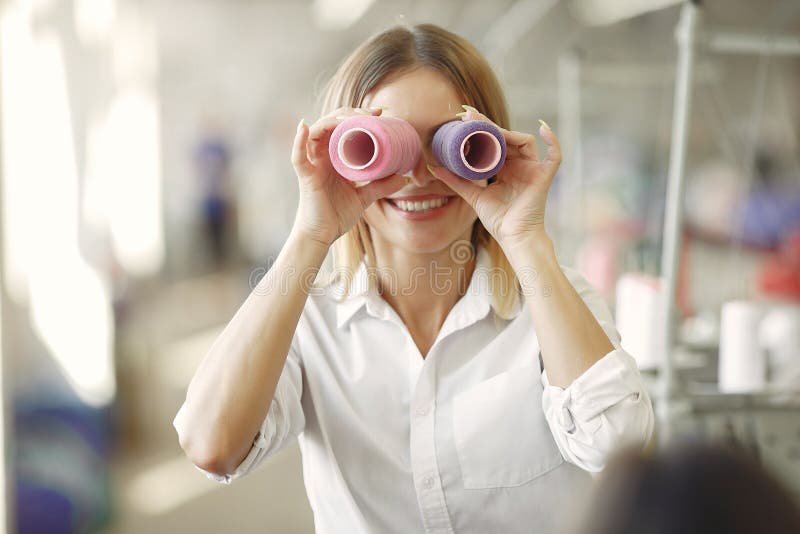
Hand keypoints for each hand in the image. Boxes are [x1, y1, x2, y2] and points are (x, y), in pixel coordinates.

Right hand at [291, 107, 405, 246]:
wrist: (323, 236)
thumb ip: (381, 186)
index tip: (380, 114)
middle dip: (351, 113)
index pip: (344, 127)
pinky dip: (298, 141)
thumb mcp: (364, 197)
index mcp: (335, 157)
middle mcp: (322, 156)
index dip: (359, 116)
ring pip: (317, 132)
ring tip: (352, 117)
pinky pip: (298, 157)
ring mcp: (313, 164)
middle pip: (332, 123)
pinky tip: (304, 127)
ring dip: (333, 120)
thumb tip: (403, 177)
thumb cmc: (337, 215)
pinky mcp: (306, 177)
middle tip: (372, 114)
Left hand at [427, 106, 560, 251]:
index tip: (464, 118)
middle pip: (507, 138)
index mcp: (505, 168)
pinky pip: (554, 155)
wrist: (514, 238)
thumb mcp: (473, 196)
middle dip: (489, 125)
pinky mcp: (543, 176)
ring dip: (508, 132)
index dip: (481, 129)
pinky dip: (553, 140)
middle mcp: (520, 165)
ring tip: (488, 127)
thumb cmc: (498, 220)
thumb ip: (456, 181)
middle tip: (469, 115)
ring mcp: (533, 169)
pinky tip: (543, 128)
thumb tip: (434, 167)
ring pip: (524, 142)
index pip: (494, 142)